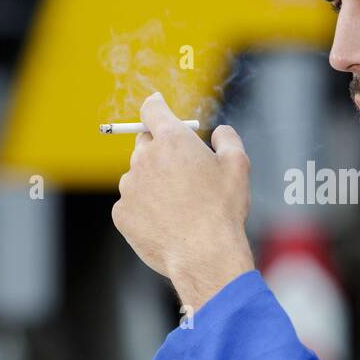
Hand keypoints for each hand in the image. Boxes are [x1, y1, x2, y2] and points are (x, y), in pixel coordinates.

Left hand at [111, 92, 254, 310]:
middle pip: (144, 143)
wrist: (204, 254)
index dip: (155, 105)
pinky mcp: (121, 213)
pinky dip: (144, 209)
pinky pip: (131, 204)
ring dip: (152, 183)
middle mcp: (145, 158)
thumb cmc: (223, 209)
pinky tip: (166, 223)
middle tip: (182, 172)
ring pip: (137, 176)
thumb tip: (218, 132)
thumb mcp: (238, 165)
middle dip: (160, 151)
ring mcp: (129, 186)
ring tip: (178, 206)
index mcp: (172, 140)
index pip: (152, 109)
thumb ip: (227, 138)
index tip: (156, 105)